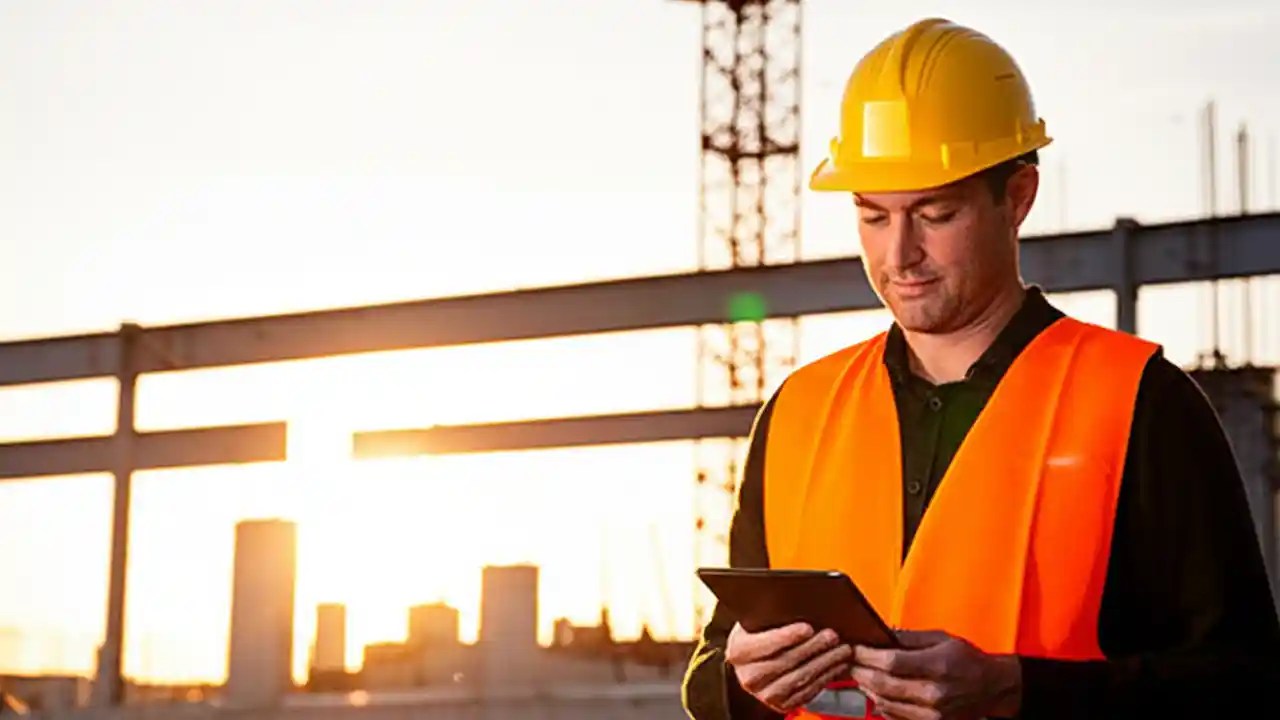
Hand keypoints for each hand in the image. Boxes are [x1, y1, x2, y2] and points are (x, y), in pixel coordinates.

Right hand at [725, 622, 854, 714]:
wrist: (752, 663)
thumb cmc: (758, 635)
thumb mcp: (756, 621)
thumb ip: (771, 615)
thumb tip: (796, 601)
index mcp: (739, 652)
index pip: (764, 644)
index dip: (787, 636)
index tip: (807, 627)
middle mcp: (749, 677)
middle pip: (785, 662)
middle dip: (812, 648)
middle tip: (832, 635)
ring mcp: (766, 694)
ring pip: (800, 678)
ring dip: (824, 663)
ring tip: (841, 649)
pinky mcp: (783, 705)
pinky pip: (808, 692)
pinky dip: (826, 677)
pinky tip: (837, 664)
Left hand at [850, 630, 1020, 719]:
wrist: (992, 688)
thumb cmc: (968, 660)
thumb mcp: (941, 638)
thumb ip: (909, 638)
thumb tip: (879, 633)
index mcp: (937, 665)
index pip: (891, 662)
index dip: (866, 655)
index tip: (853, 647)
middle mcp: (934, 693)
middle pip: (883, 684)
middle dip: (859, 672)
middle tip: (848, 661)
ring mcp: (932, 713)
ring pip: (884, 703)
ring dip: (866, 688)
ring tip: (860, 675)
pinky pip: (894, 716)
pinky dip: (881, 703)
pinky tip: (877, 691)